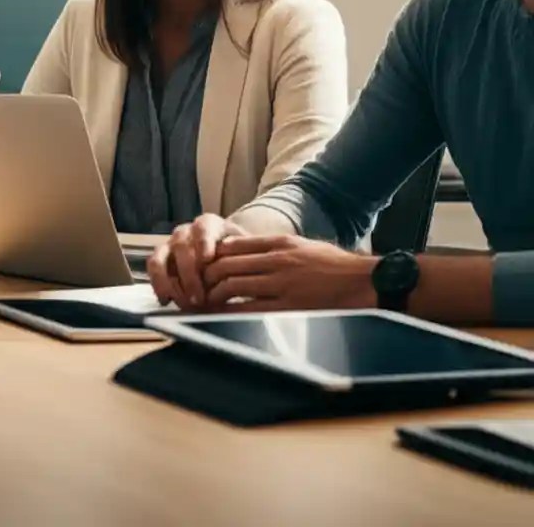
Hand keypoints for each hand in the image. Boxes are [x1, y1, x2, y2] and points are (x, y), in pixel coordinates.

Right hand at [148, 214, 246, 309]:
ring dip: (170, 283)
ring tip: (183, 304)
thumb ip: (240, 264)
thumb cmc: (238, 258)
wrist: (228, 259)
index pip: (203, 229)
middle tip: (199, 299)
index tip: (207, 259)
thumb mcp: (244, 256)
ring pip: (160, 258)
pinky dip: (158, 286)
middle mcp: (186, 232)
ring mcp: (169, 245)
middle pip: (181, 247)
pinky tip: (167, 301)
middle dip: (189, 275)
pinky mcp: (159, 259)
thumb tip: (239, 282)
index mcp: (209, 224)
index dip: (204, 243)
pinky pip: (152, 270)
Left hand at [201, 235, 377, 311]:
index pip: (232, 245)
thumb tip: (238, 247)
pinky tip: (220, 317)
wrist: (366, 284)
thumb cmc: (335, 267)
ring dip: (212, 296)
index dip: (212, 257)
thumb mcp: (303, 246)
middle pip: (225, 265)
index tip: (203, 267)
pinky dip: (228, 313)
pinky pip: (247, 310)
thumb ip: (272, 246)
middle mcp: (277, 261)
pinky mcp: (287, 309)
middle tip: (196, 288)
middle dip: (205, 277)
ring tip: (204, 304)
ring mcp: (281, 286)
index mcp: (280, 244)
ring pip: (231, 286)